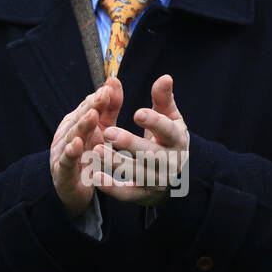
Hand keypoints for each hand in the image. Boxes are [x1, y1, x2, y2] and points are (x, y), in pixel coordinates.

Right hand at [50, 77, 123, 217]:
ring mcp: (62, 153)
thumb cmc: (88, 156)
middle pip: (78, 120)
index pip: (86, 108)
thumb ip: (108, 108)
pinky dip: (70, 153)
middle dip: (90, 107)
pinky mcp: (62, 173)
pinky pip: (66, 161)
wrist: (74, 190)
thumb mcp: (102, 131)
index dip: (97, 99)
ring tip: (92, 116)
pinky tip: (77, 145)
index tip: (108, 89)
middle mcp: (67, 136)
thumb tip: (113, 80)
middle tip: (102, 97)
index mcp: (76, 124)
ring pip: (72, 137)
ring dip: (81, 126)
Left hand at [94, 74, 189, 205]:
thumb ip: (163, 99)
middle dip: (130, 144)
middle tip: (109, 132)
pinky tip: (95, 176)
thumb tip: (165, 77)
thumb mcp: (169, 118)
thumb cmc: (166, 138)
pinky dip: (111, 188)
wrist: (172, 174)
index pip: (169, 131)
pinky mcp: (143, 195)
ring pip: (137, 173)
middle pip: (152, 155)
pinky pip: (127, 193)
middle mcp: (170, 162)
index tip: (137, 113)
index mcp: (177, 140)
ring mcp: (157, 181)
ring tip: (96, 150)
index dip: (154, 122)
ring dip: (116, 163)